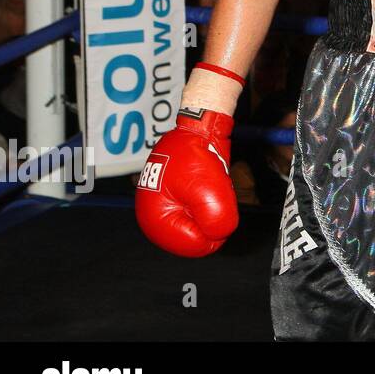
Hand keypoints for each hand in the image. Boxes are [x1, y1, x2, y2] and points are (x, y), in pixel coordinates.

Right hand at [135, 109, 237, 257]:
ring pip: (199, 224)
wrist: (197, 129)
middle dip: (210, 218)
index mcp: (153, 218)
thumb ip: (216, 217)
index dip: (213, 230)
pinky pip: (198, 212)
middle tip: (214, 193)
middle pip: (193, 235)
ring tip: (209, 186)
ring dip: (210, 208)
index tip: (220, 208)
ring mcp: (164, 207)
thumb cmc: (196, 154)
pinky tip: (209, 186)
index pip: (190, 244)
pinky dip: (208, 203)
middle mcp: (154, 217)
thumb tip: (220, 234)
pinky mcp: (174, 200)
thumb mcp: (210, 188)